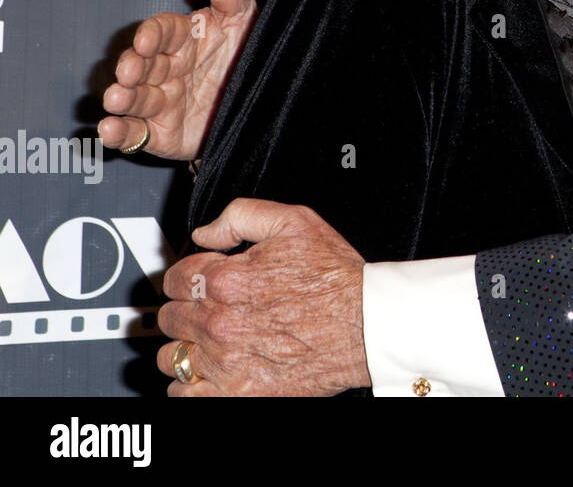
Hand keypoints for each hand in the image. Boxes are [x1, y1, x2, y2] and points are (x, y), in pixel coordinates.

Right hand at [99, 0, 256, 161]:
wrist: (264, 104)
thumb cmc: (245, 53)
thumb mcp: (243, 17)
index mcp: (184, 39)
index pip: (162, 32)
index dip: (154, 35)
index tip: (148, 38)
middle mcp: (167, 68)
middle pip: (142, 64)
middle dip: (133, 66)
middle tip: (130, 70)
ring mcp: (162, 101)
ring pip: (135, 98)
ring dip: (122, 97)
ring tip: (116, 98)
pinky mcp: (161, 133)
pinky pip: (136, 134)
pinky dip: (120, 133)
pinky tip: (109, 128)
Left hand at [156, 199, 370, 395]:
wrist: (365, 324)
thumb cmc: (335, 278)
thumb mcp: (295, 221)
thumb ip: (241, 215)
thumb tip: (205, 232)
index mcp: (227, 278)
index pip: (173, 278)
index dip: (186, 275)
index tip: (197, 281)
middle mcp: (219, 321)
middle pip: (169, 317)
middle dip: (185, 309)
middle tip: (207, 309)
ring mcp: (225, 362)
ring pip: (170, 358)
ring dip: (183, 348)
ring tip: (206, 341)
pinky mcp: (236, 394)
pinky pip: (184, 395)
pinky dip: (188, 385)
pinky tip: (206, 372)